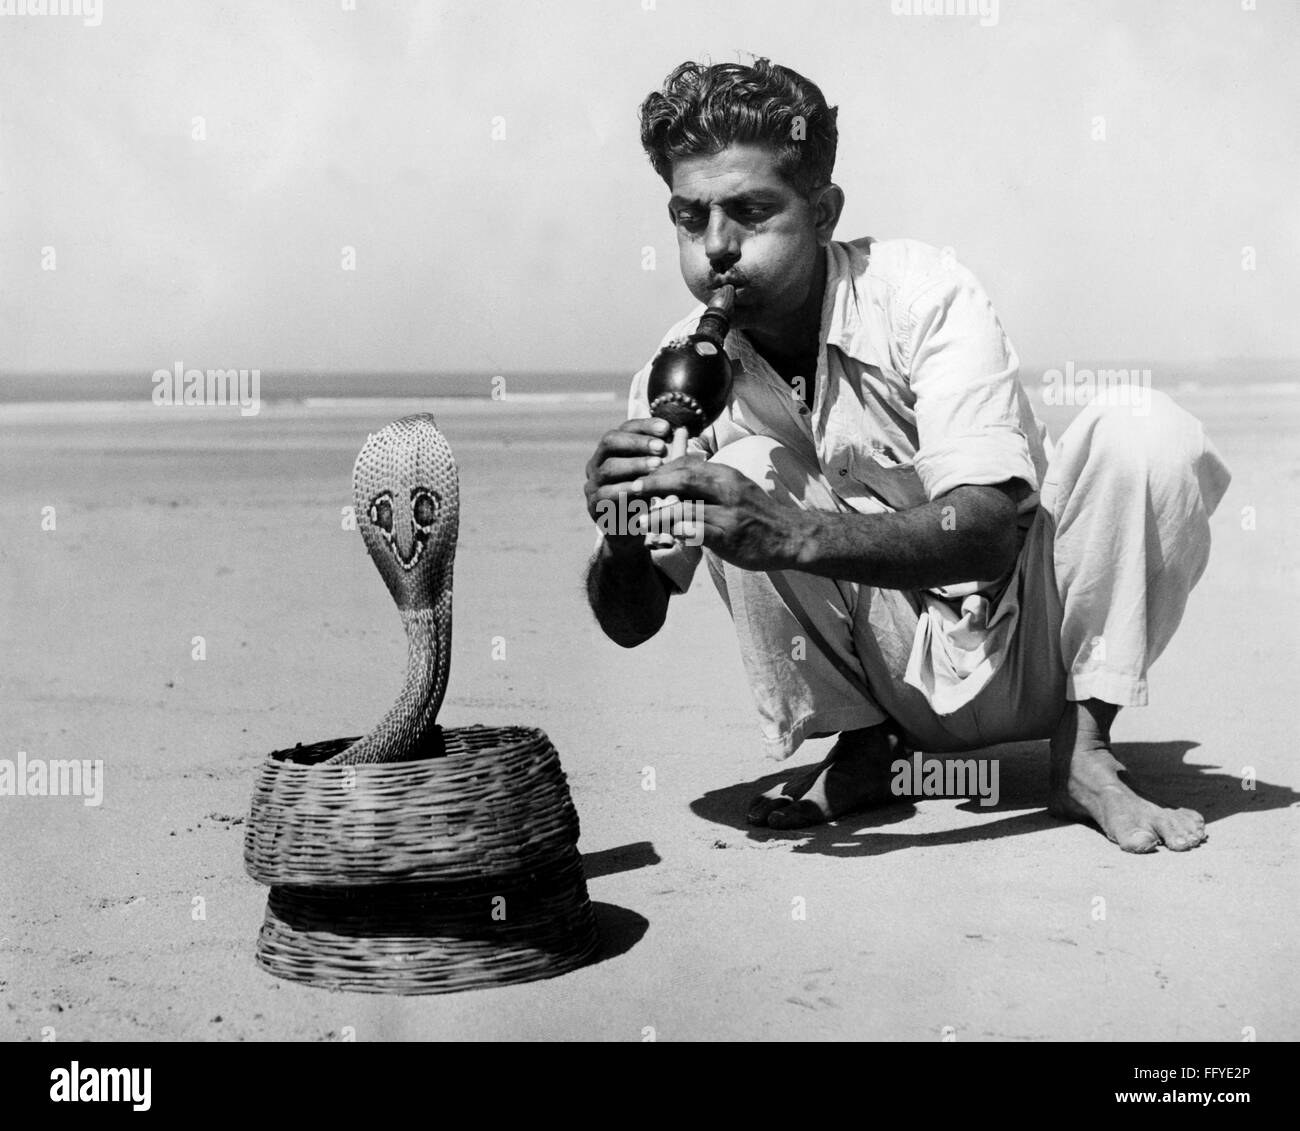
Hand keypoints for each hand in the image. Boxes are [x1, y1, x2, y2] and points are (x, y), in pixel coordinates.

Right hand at [584, 417, 671, 553]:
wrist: (630, 532)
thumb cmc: (644, 496)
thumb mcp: (653, 474)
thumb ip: (662, 456)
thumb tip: (682, 433)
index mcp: (610, 450)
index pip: (624, 429)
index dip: (644, 426)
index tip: (666, 428)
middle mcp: (597, 463)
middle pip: (610, 442)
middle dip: (637, 442)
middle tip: (661, 447)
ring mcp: (592, 483)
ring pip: (609, 467)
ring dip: (634, 465)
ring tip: (657, 465)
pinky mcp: (594, 505)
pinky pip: (606, 494)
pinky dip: (625, 490)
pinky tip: (641, 488)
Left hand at [628, 461, 811, 571]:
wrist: (789, 537)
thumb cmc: (756, 514)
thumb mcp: (734, 489)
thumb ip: (706, 482)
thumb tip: (675, 473)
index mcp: (726, 475)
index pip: (686, 464)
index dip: (660, 469)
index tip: (640, 476)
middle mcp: (727, 489)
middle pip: (683, 478)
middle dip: (653, 483)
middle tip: (631, 490)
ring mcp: (728, 513)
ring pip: (685, 507)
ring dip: (657, 514)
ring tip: (638, 520)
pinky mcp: (728, 536)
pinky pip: (696, 531)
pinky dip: (675, 532)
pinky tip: (663, 536)